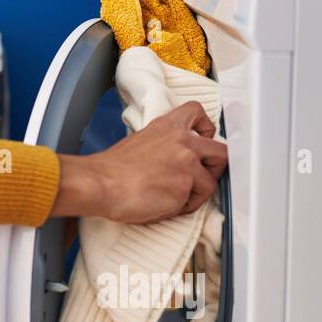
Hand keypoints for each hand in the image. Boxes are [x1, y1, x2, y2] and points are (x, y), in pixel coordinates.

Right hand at [53, 100, 227, 224]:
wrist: (100, 183)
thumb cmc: (112, 170)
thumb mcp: (140, 143)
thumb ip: (163, 145)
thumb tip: (172, 160)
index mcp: (167, 127)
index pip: (198, 113)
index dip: (207, 128)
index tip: (204, 138)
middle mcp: (182, 141)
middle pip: (221, 151)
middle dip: (215, 168)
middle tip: (200, 177)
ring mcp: (186, 164)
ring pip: (211, 182)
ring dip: (197, 193)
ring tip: (176, 198)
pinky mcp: (185, 186)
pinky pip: (196, 202)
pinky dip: (183, 207)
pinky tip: (165, 205)